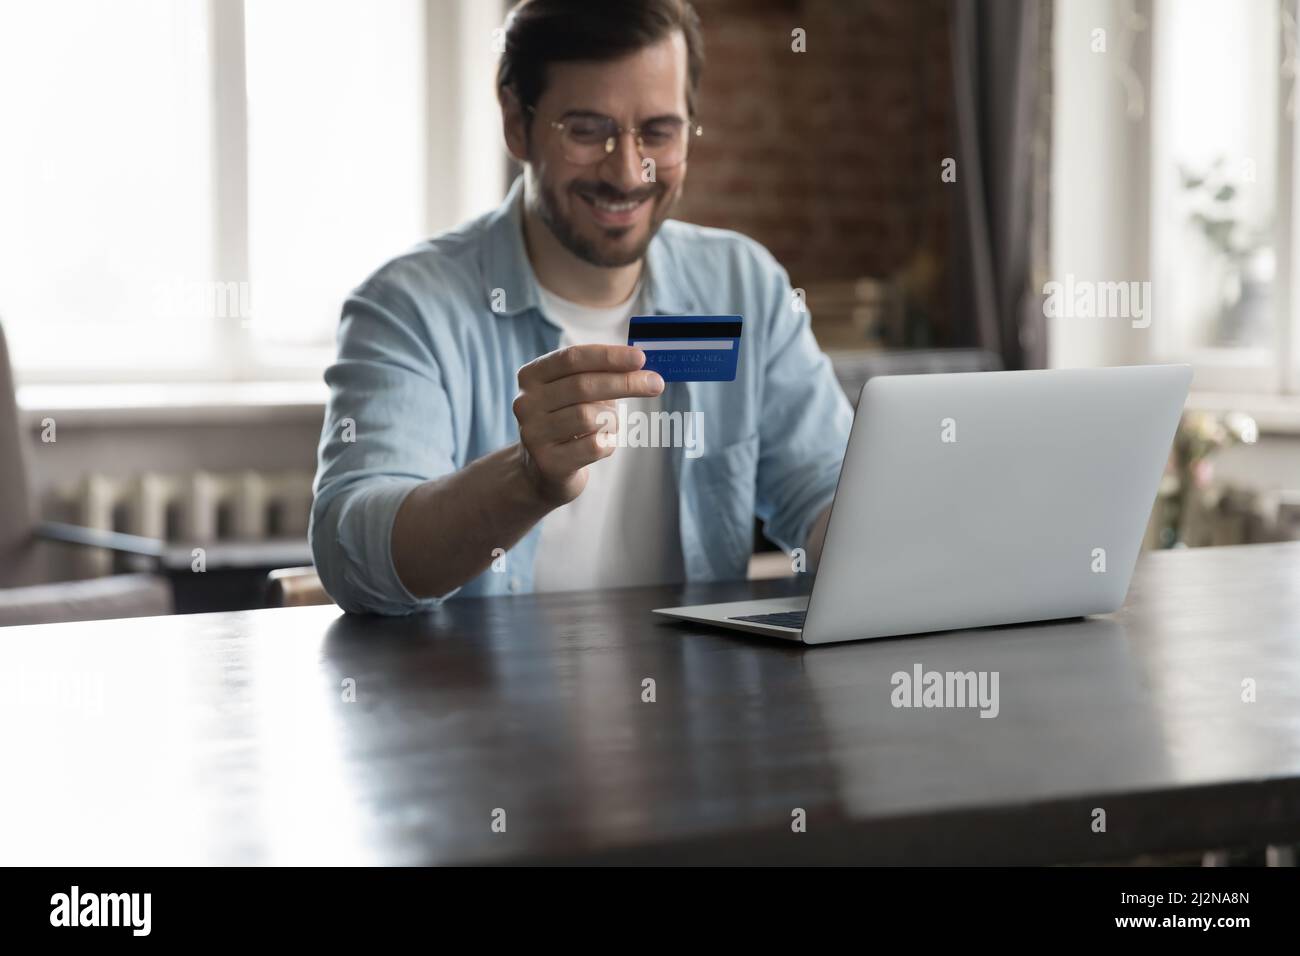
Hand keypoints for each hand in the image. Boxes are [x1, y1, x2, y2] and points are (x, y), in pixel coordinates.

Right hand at [512, 344, 663, 505]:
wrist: (542, 470)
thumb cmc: (568, 421)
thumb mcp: (575, 393)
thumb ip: (601, 376)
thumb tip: (643, 371)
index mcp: (531, 376)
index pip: (572, 358)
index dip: (608, 357)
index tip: (640, 358)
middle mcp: (526, 403)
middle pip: (582, 386)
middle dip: (624, 382)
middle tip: (655, 383)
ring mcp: (534, 434)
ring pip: (588, 417)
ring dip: (613, 419)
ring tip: (612, 424)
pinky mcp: (549, 463)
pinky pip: (594, 447)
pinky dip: (609, 442)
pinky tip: (603, 443)